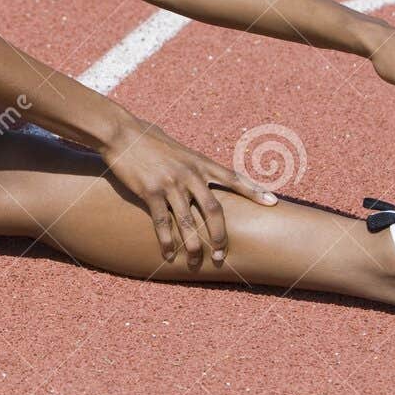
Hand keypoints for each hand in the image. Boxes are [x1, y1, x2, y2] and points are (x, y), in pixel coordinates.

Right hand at [99, 115, 278, 266]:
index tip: (273, 202)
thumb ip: (191, 163)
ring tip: (196, 261)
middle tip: (222, 254)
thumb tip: (198, 172)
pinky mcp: (150, 191)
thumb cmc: (148, 138)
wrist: (121, 132)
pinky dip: (167, 240)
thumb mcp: (178, 148)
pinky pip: (162, 221)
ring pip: (189, 221)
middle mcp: (189, 174)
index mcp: (199, 162)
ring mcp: (170, 183)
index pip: (233, 178)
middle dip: (220, 235)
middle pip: (214, 210)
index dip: (253, 190)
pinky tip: (169, 253)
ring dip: (194, 244)